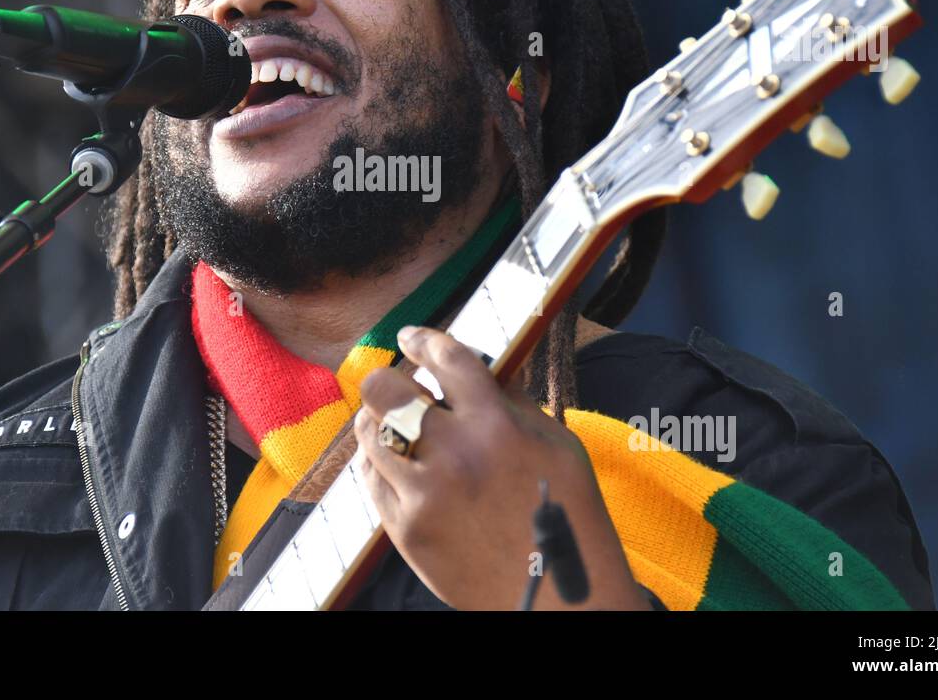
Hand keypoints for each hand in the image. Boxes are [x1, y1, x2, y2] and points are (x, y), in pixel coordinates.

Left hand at [353, 325, 649, 609]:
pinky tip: (395, 463)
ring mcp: (423, 495)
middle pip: (386, 392)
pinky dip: (378, 464)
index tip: (410, 337)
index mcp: (496, 425)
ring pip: (370, 434)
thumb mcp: (558, 445)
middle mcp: (453, 454)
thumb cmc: (567, 518)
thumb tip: (486, 365)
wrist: (558, 601)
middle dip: (387, 380)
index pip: (445, 359)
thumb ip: (515, 400)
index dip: (421, 340)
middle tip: (398, 385)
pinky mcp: (405, 529)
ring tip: (396, 425)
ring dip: (380, 422)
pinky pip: (370, 480)